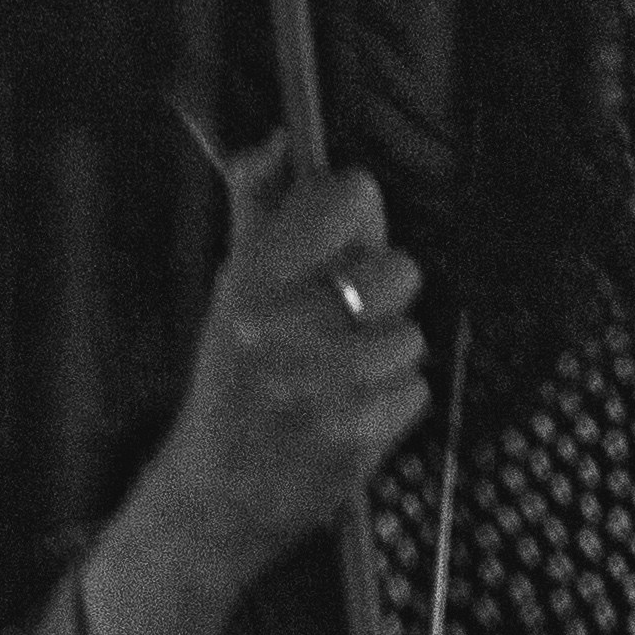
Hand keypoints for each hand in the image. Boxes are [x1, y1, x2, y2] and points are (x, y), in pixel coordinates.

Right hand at [143, 123, 430, 563]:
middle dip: (383, 291)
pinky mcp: (356, 437)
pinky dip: (395, 401)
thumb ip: (256, 206)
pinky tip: (355, 408)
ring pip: (412, 334)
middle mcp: (282, 326)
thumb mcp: (229, 286)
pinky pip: (417, 390)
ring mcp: (322, 385)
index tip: (341, 232)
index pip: (346, 199)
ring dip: (390, 353)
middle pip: (398, 268)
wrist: (218, 493)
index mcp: (249, 278)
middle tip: (345, 314)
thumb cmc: (229, 379)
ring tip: (347, 370)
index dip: (356, 211)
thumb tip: (279, 140)